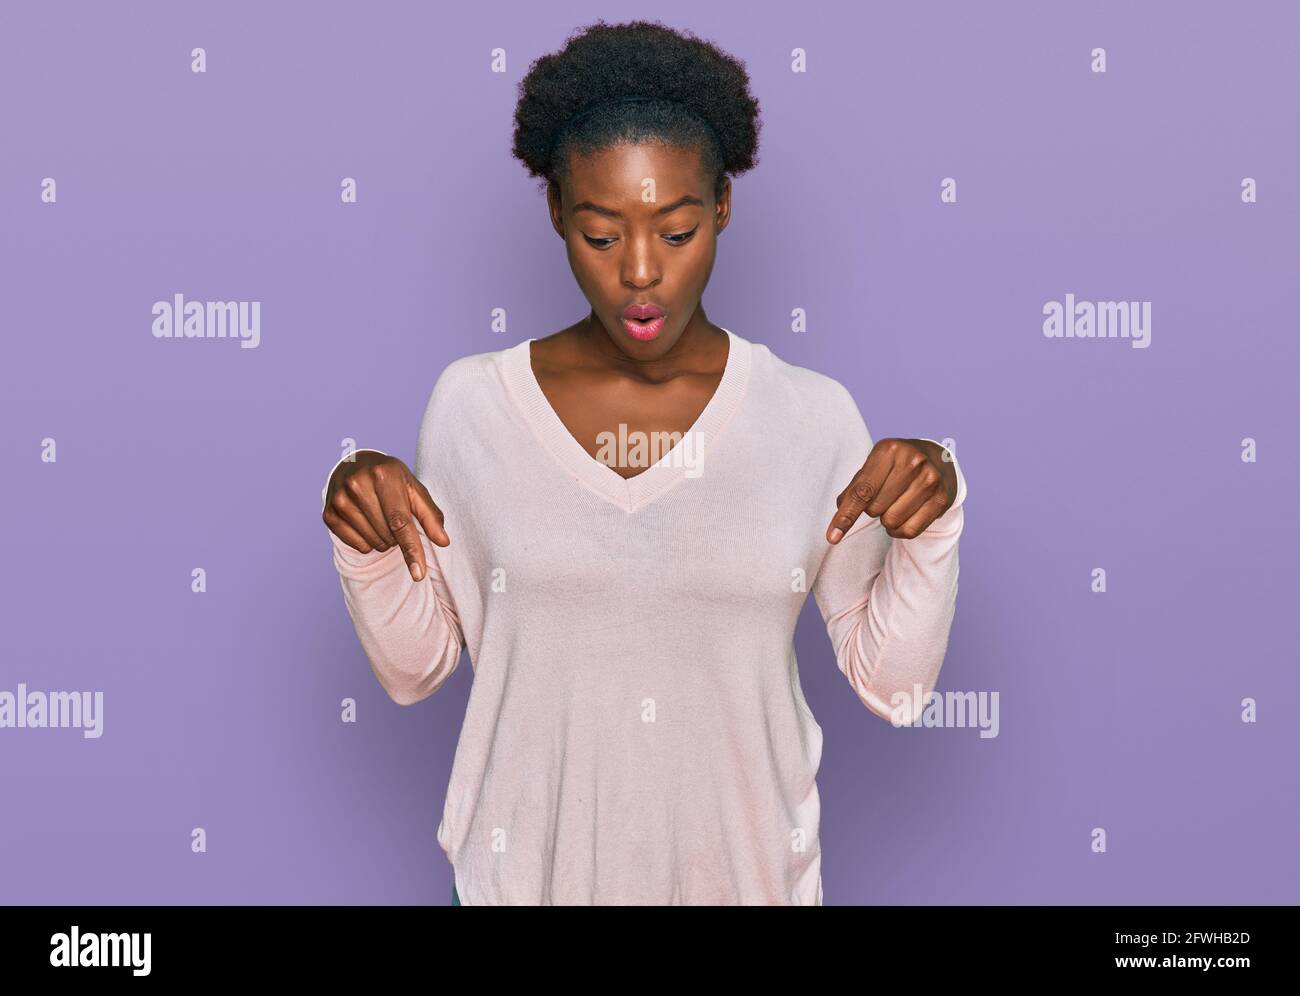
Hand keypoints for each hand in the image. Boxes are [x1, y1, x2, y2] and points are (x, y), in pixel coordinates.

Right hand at [322, 451, 448, 581]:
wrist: (355, 465)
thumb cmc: (390, 479)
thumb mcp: (413, 489)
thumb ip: (430, 515)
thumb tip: (443, 542)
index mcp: (383, 475)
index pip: (400, 521)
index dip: (412, 549)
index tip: (419, 574)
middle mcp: (357, 485)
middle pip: (387, 535)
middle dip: (399, 538)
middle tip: (396, 520)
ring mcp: (340, 500)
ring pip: (373, 543)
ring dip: (385, 541)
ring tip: (382, 520)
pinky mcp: (328, 514)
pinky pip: (357, 546)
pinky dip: (368, 542)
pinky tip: (367, 524)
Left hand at [826, 438, 956, 542]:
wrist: (937, 459)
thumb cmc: (896, 466)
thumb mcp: (874, 467)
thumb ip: (854, 490)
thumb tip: (839, 519)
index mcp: (889, 450)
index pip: (862, 491)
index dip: (846, 515)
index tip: (832, 536)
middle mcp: (913, 461)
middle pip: (875, 509)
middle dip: (872, 509)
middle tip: (884, 496)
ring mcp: (930, 480)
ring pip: (892, 522)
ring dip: (886, 521)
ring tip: (895, 504)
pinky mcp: (942, 499)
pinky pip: (910, 531)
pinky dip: (899, 530)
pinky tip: (904, 515)